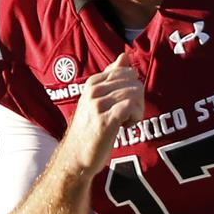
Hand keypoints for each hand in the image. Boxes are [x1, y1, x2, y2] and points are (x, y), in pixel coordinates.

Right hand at [66, 53, 143, 171]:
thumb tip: (125, 55)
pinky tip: (127, 126)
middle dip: (138, 97)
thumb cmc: (89, 129)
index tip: (126, 103)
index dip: (132, 86)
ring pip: (134, 93)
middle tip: (130, 114)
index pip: (124, 71)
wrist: (75, 157)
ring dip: (138, 109)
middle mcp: (93, 91)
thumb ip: (111, 77)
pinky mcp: (105, 121)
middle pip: (132, 81)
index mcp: (92, 83)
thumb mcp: (98, 99)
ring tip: (128, 121)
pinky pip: (131, 106)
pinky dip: (136, 117)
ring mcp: (97, 106)